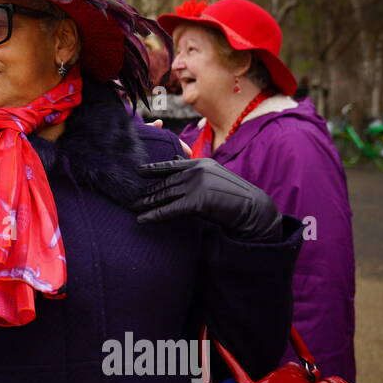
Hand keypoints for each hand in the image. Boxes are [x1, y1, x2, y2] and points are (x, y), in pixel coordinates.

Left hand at [133, 157, 281, 239]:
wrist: (252, 210)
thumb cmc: (233, 197)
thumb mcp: (214, 179)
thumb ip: (195, 174)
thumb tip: (175, 164)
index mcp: (200, 163)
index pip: (171, 165)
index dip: (153, 168)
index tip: (137, 170)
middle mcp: (196, 171)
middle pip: (165, 183)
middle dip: (147, 191)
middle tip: (130, 196)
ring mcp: (196, 185)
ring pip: (165, 195)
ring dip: (147, 203)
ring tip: (132, 207)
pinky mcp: (197, 202)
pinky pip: (170, 210)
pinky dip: (154, 215)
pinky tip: (142, 219)